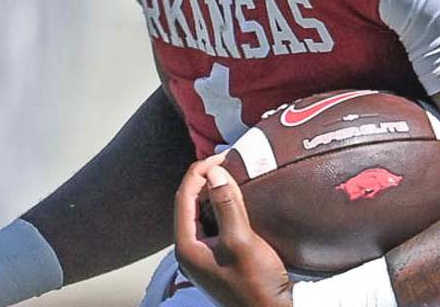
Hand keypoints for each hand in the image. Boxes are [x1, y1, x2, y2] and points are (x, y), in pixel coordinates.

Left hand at [174, 155, 292, 306]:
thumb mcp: (241, 241)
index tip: (221, 157)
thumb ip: (226, 205)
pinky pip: (213, 222)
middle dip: (204, 179)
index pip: (183, 198)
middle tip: (226, 160)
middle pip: (189, 204)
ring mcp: (204, 255)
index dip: (198, 173)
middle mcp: (190, 250)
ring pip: (201, 212)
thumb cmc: (255, 283)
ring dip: (213, 191)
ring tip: (231, 173)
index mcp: (187, 246)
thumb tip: (214, 172)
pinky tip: (236, 198)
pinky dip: (221, 205)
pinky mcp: (218, 256)